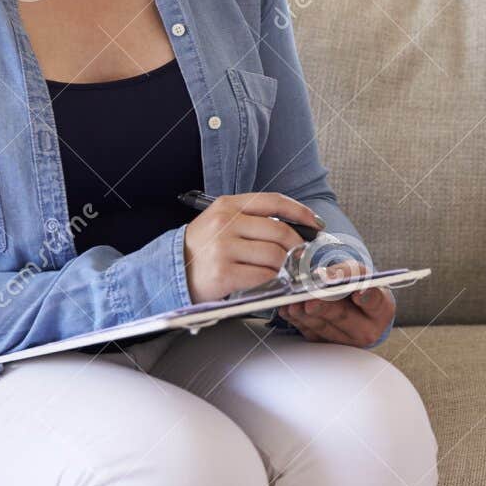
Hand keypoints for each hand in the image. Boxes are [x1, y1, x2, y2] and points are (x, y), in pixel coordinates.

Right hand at [181, 192, 323, 303]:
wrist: (169, 273)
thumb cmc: (202, 250)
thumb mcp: (222, 224)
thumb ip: (252, 222)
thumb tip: (296, 230)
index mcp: (227, 205)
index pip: (274, 201)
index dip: (301, 212)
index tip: (316, 224)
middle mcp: (225, 222)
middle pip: (280, 232)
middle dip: (298, 248)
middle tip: (302, 258)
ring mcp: (223, 247)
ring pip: (275, 256)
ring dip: (285, 267)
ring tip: (284, 273)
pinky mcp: (223, 273)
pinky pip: (263, 276)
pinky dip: (274, 282)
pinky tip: (272, 284)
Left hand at [278, 261, 394, 348]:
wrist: (352, 302)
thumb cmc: (357, 285)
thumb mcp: (357, 272)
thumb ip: (344, 271)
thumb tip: (323, 276)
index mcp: (381, 308)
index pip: (376, 302)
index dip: (367, 297)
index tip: (358, 293)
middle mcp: (367, 328)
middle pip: (344, 317)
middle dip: (325, 308)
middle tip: (311, 301)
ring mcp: (346, 340)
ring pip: (323, 327)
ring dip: (305, 314)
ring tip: (293, 303)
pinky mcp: (327, 344)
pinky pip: (309, 333)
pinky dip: (296, 319)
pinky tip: (288, 309)